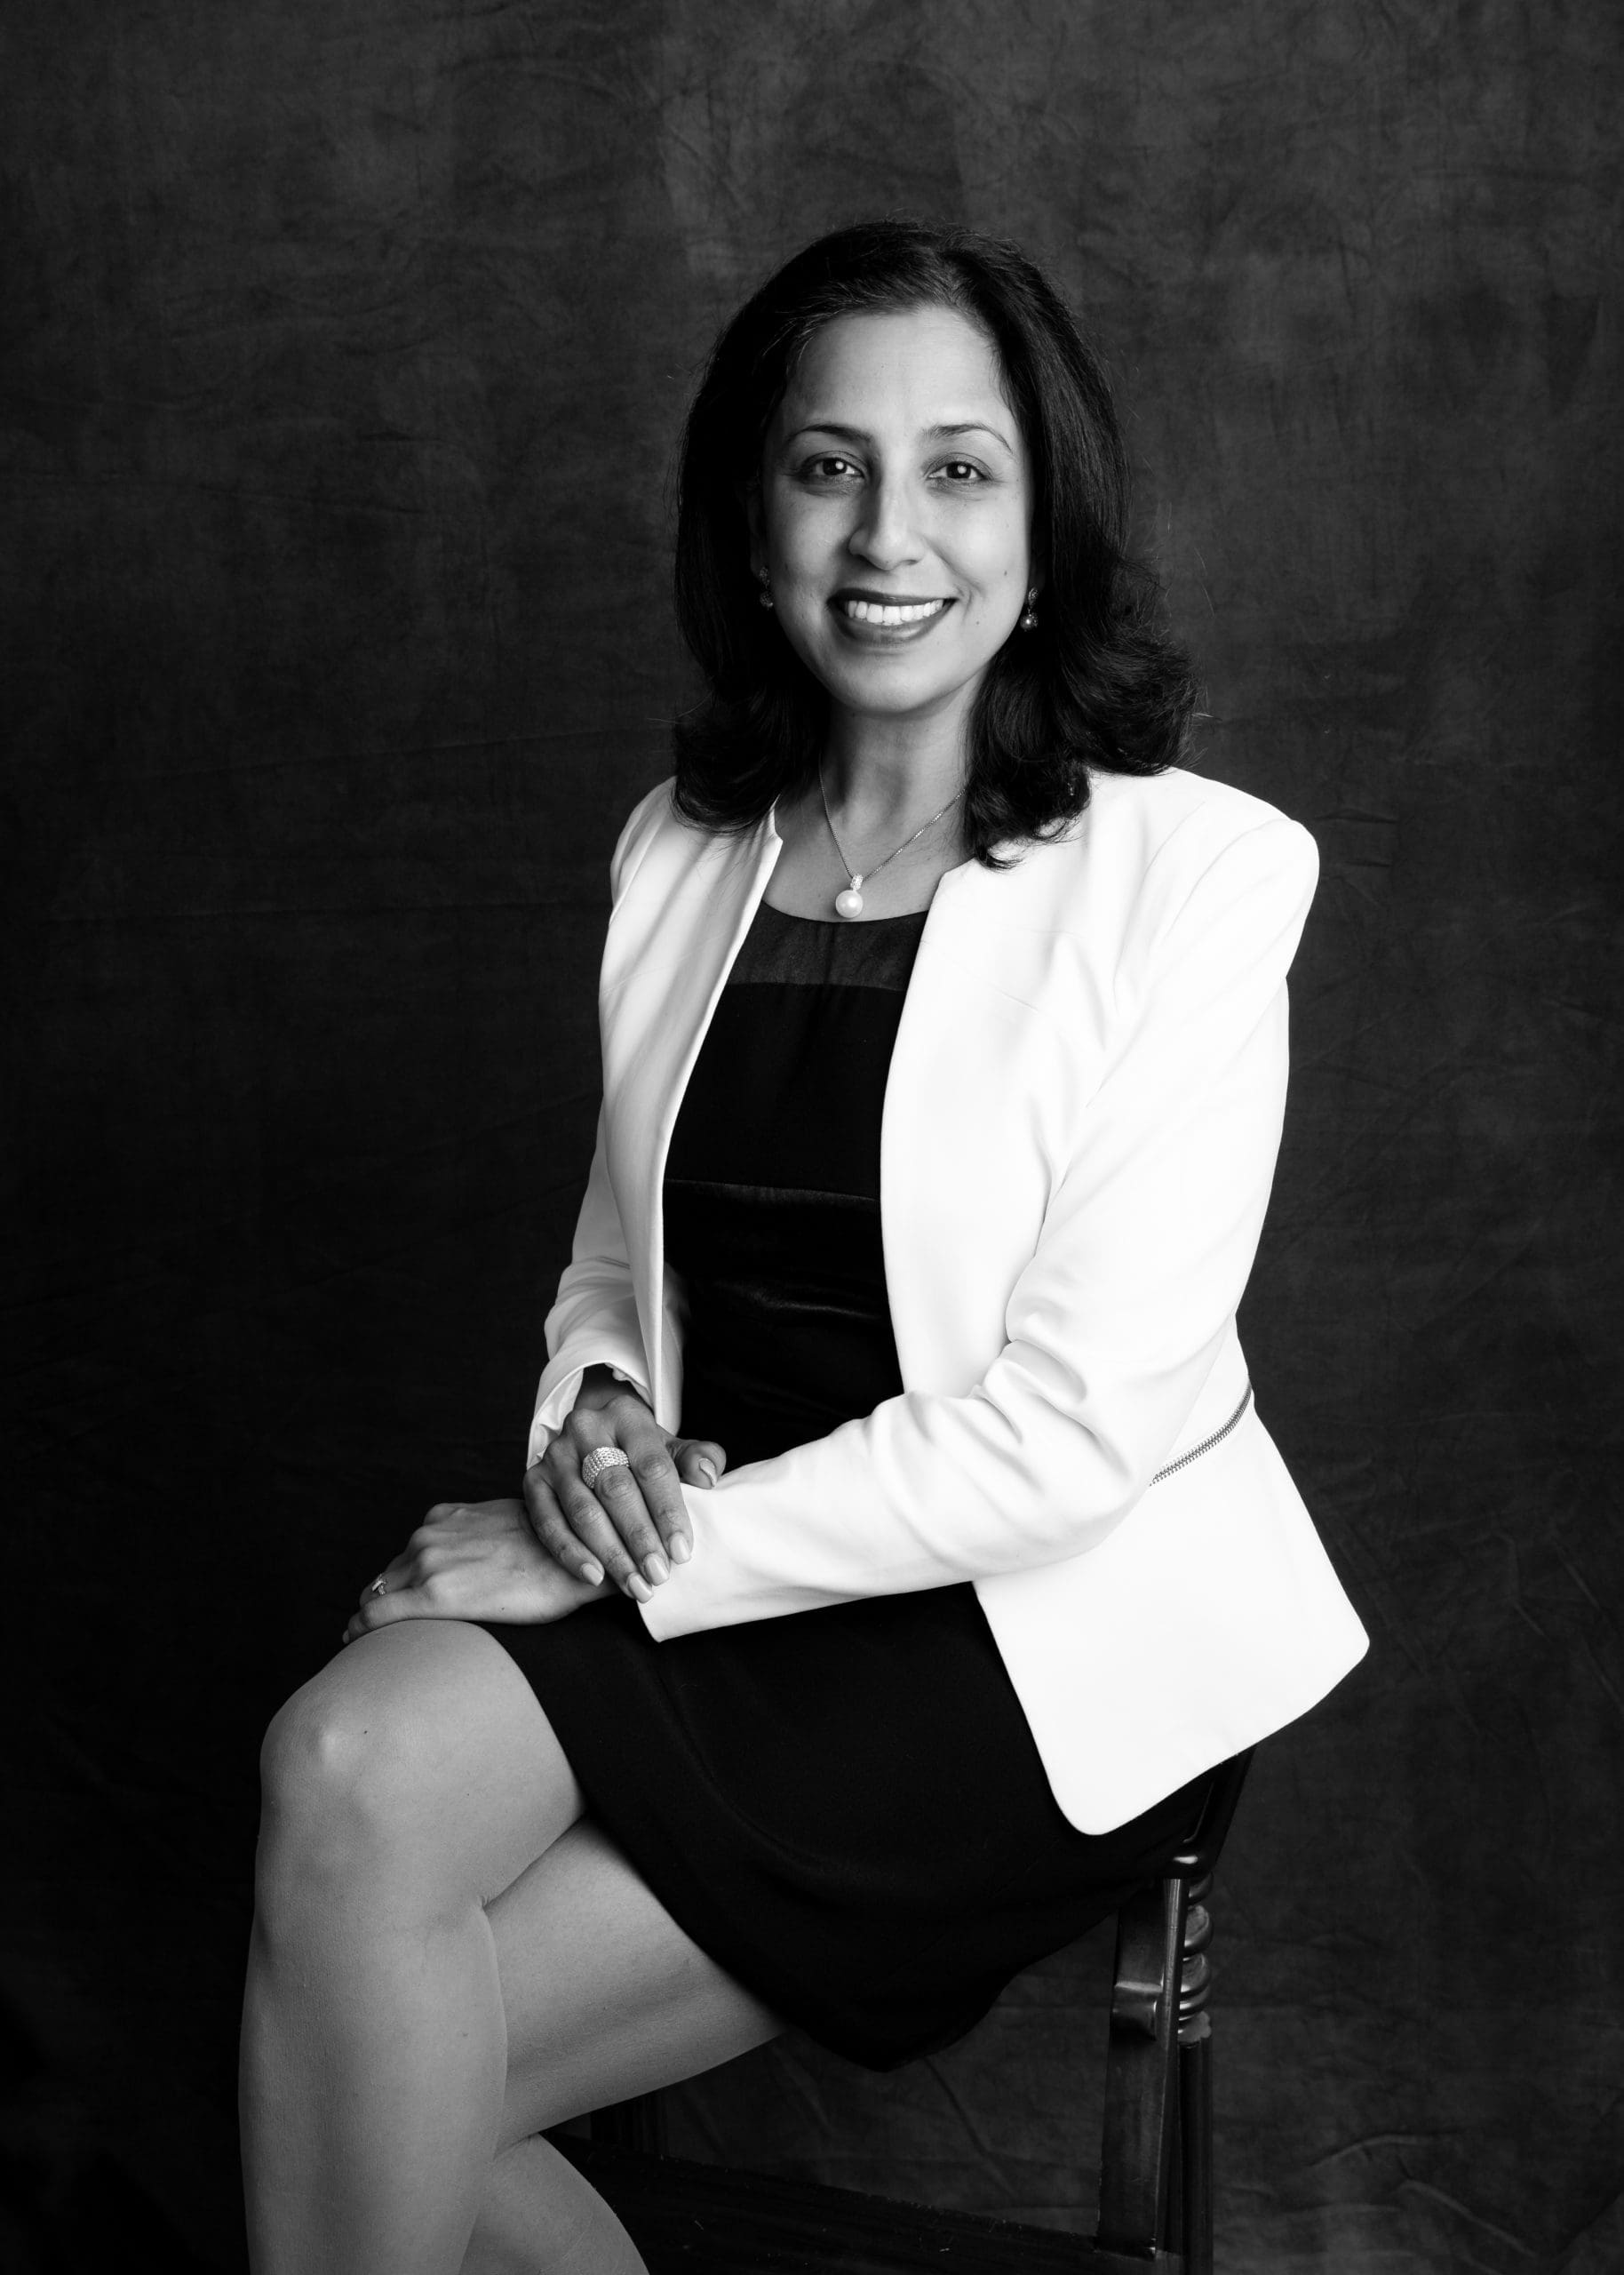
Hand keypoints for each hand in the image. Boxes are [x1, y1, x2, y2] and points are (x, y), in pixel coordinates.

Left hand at [343, 1497, 605, 1643]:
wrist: (575, 1559)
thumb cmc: (552, 1549)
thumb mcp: (505, 1526)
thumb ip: (478, 1537)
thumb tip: (479, 1562)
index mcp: (443, 1518)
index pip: (405, 1554)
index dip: (395, 1582)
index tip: (390, 1601)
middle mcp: (429, 1536)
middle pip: (386, 1575)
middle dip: (383, 1600)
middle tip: (384, 1628)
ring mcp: (428, 1563)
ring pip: (378, 1594)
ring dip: (372, 1614)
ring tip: (369, 1640)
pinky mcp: (434, 1595)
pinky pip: (377, 1614)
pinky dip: (360, 1627)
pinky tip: (353, 1640)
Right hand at [523, 1369, 726, 1603]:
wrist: (594, 1443)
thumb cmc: (641, 1455)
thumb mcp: (671, 1450)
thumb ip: (696, 1460)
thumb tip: (709, 1477)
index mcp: (627, 1416)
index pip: (652, 1466)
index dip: (668, 1511)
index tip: (681, 1551)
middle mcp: (586, 1428)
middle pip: (616, 1489)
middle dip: (640, 1537)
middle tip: (658, 1575)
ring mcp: (556, 1454)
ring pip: (583, 1510)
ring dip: (611, 1553)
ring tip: (635, 1585)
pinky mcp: (533, 1479)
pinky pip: (549, 1522)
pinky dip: (571, 1553)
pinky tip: (594, 1576)